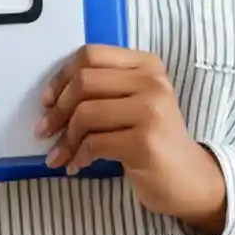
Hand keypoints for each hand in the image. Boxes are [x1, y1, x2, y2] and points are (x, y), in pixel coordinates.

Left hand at [37, 45, 226, 234]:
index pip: (91, 55)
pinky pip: (94, 143)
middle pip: (85, 81)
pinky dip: (78, 156)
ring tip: (60, 155)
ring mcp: (151, 110)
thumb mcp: (134, 103)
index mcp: (147, 64)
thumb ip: (103, 90)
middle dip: (57, 110)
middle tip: (45, 131)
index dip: (61, 77)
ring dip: (65, 138)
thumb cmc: (153, 140)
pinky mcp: (145, 142)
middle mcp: (152, 81)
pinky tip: (77, 165)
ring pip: (85, 113)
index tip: (47, 102)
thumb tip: (50, 99)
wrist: (189, 179)